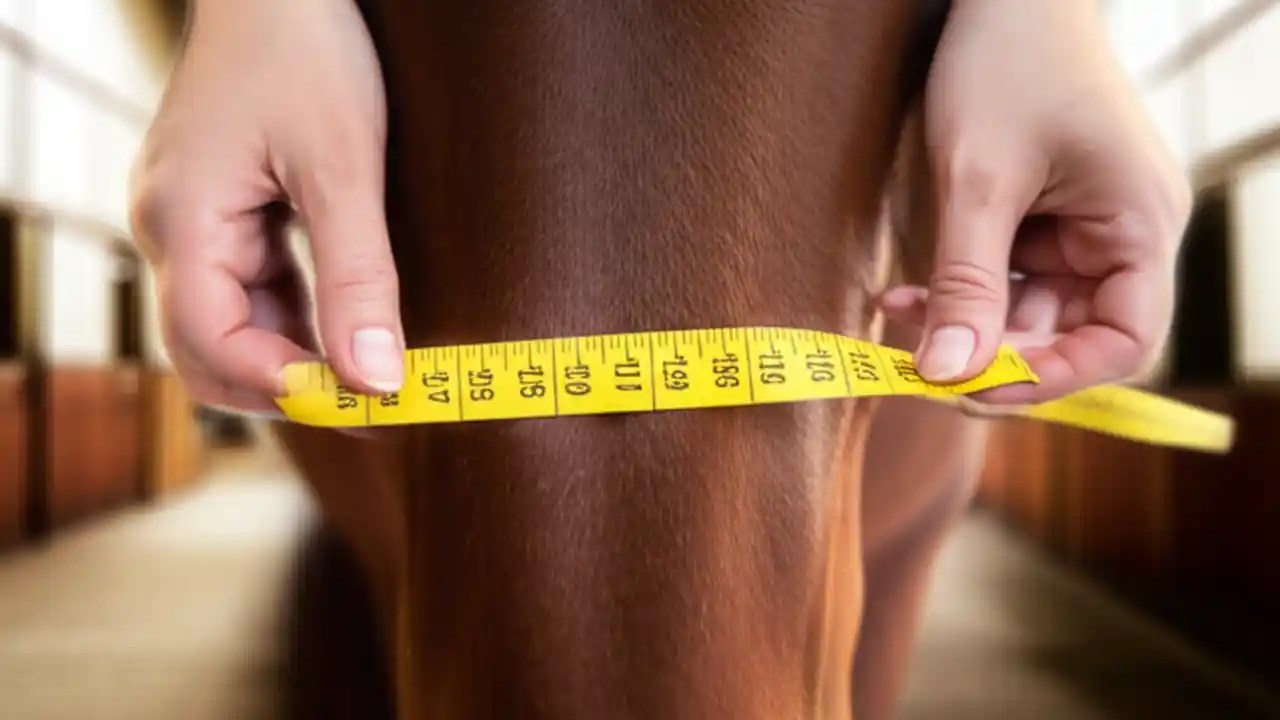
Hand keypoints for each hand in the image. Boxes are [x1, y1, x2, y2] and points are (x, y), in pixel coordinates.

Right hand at [129, 0, 401, 412]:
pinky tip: (350, 332)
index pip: (214, 346)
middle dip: (290, 389)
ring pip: (233, 328)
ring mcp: (190, 223)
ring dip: (299, 359)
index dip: (289, 390)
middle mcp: (170, 230)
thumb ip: (357, 278)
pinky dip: (298, 322)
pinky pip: (249, 291)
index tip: (368, 412)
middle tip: (378, 411)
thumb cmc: (305, 51)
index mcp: (181, 219)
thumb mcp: (343, 167)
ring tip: (377, 381)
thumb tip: (377, 380)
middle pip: (211, 352)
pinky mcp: (218, 216)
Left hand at [882, 0, 1191, 403]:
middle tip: (919, 365)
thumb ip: (965, 284)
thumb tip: (945, 375)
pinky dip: (959, 289)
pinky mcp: (1044, 215)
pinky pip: (1007, 276)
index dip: (1054, 378)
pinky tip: (903, 292)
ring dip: (964, 323)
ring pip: (1028, 310)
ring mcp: (1084, 224)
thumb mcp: (977, 182)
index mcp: (1139, 225)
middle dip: (993, 352)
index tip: (976, 389)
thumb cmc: (1006, 64)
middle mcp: (1123, 232)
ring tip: (898, 314)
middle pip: (1070, 332)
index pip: (1122, 341)